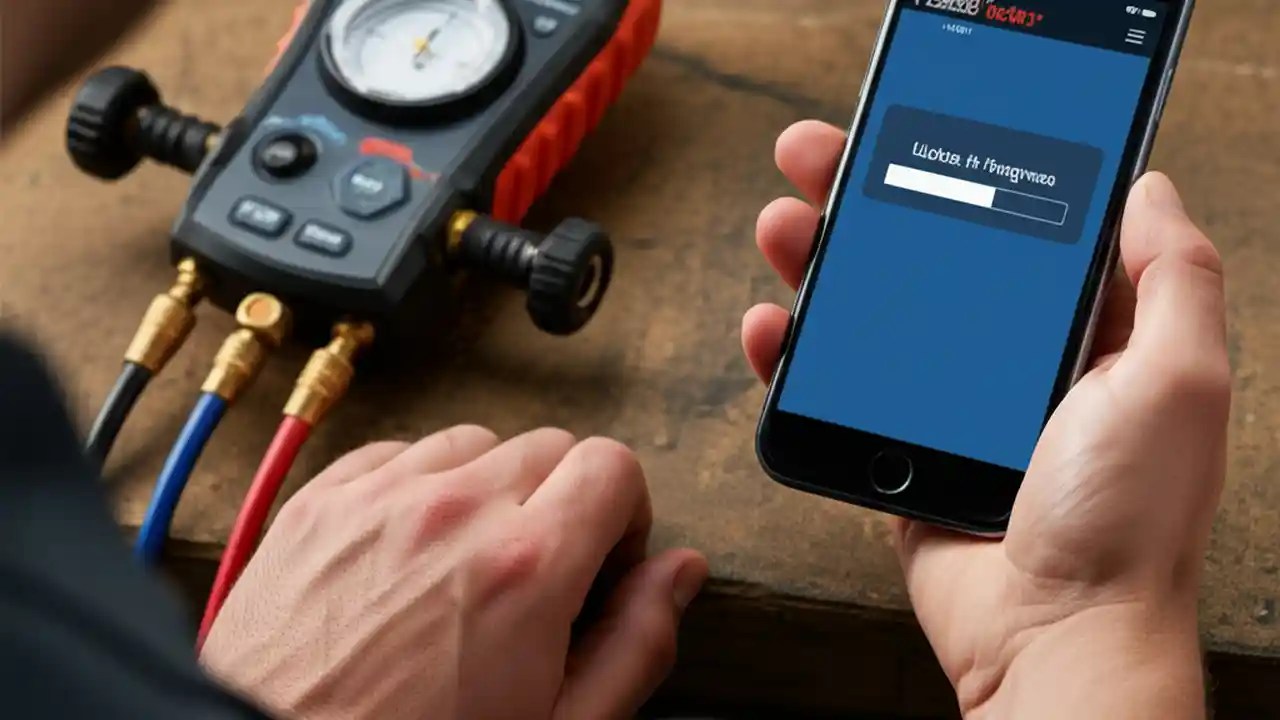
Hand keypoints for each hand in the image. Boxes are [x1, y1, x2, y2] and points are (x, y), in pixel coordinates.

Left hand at [200, 426, 707, 719]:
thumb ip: (635, 643)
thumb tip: (677, 573)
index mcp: (524, 569)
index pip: (613, 465)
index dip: (624, 513)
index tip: (603, 557)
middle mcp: (452, 512)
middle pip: (550, 446)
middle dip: (563, 501)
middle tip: (541, 573)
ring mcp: (378, 499)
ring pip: (476, 441)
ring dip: (491, 488)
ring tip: (471, 562)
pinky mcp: (321, 502)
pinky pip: (398, 452)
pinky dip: (420, 486)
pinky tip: (413, 548)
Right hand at [744, 121, 1227, 718]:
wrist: (1053, 633)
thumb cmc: (1125, 522)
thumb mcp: (1177, 380)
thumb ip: (1171, 278)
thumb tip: (1147, 190)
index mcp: (1080, 334)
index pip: (1009, 228)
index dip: (957, 172)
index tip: (909, 135)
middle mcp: (1010, 362)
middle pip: (924, 260)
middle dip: (866, 203)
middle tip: (817, 164)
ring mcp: (948, 406)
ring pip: (871, 315)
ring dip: (819, 264)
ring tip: (783, 227)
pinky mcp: (898, 450)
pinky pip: (838, 390)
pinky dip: (795, 356)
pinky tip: (773, 328)